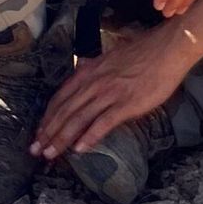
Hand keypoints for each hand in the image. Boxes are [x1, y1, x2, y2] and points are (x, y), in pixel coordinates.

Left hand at [34, 24, 193, 159]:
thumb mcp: (107, 59)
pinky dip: (90, 136)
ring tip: (50, 154)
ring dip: (62, 138)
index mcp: (86, 73)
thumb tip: (79, 68)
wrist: (166, 49)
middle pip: (64, 111)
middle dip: (48, 133)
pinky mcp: (127, 103)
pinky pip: (103, 122)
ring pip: (78, 118)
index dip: (47, 118)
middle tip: (36, 151)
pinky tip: (80, 149)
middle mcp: (93, 83)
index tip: (38, 133)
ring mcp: (109, 93)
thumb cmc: (140, 54)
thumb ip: (91, 68)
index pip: (59, 99)